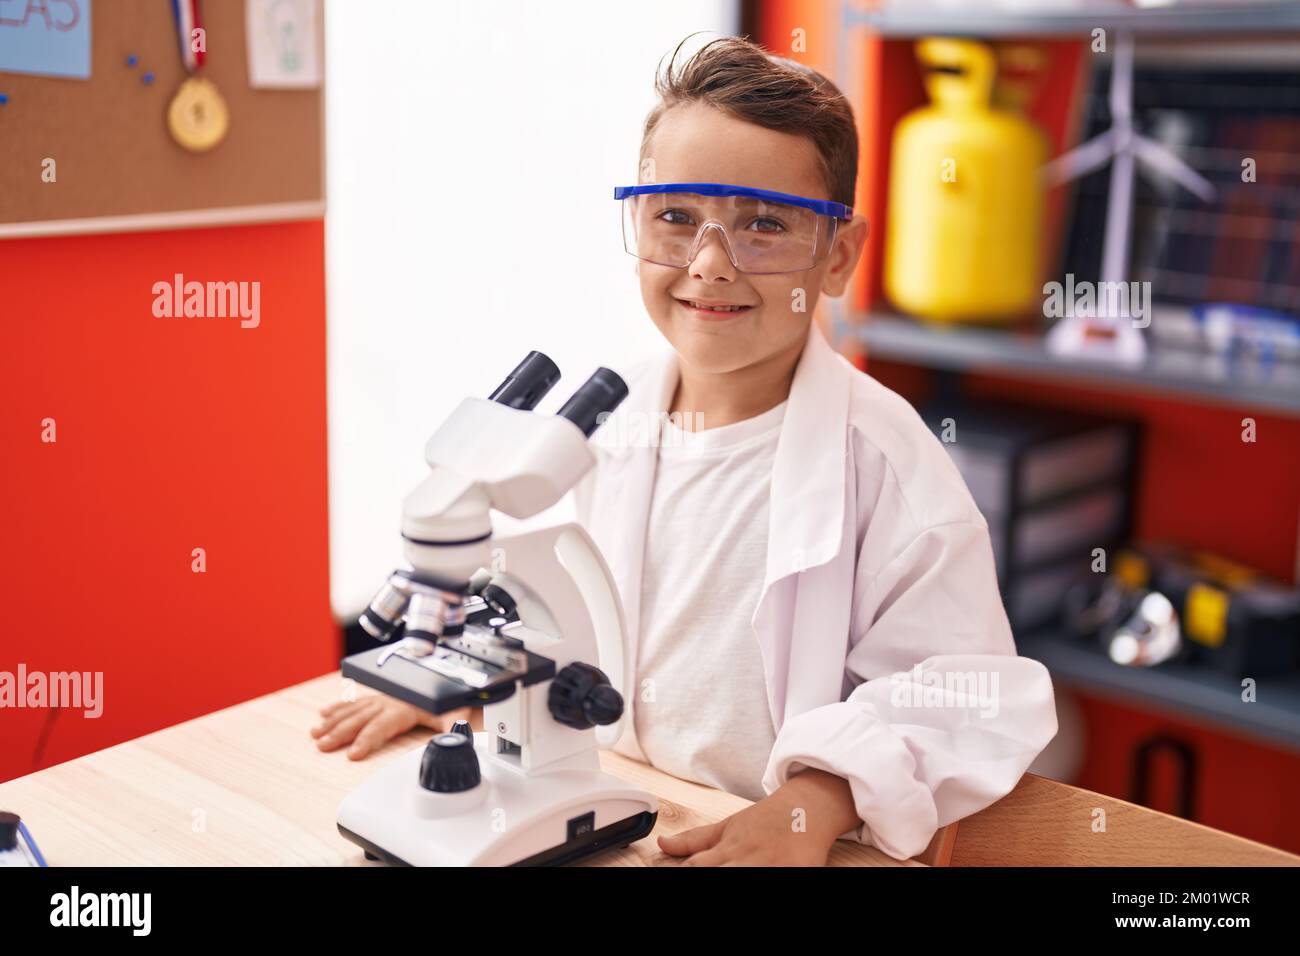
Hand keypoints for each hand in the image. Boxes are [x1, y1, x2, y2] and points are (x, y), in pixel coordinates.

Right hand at [311, 695, 474, 759]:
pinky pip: (356, 701)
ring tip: (315, 734)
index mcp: (405, 708)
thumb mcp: (456, 713)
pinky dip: (338, 707)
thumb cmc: (450, 700)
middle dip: (339, 732)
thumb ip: (453, 727)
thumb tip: (452, 740)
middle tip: (322, 745)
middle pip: (360, 718)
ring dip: (333, 721)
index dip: (366, 740)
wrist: (448, 680)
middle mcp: (389, 701)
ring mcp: (382, 698)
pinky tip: (323, 713)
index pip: (381, 726)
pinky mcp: (380, 697)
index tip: (352, 754)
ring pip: (353, 709)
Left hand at [658, 769, 857, 866]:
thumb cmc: (765, 821)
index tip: (675, 874)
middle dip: (708, 877)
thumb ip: (694, 840)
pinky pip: (780, 880)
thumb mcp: (728, 826)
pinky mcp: (796, 872)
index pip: (696, 867)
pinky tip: (757, 877)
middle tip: (697, 882)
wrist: (807, 807)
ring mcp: (773, 867)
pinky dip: (764, 882)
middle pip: (718, 875)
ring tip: (728, 877)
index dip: (685, 872)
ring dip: (731, 878)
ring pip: (745, 877)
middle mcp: (748, 859)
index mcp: (730, 847)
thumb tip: (661, 844)